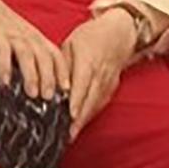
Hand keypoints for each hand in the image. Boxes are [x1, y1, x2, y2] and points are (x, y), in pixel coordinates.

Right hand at [0, 0, 68, 99]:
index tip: (66, 90)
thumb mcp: (15, 36)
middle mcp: (27, 34)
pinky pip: (3, 51)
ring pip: (27, 55)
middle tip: (50, 98)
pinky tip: (5, 83)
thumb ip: (25, 52)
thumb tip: (32, 78)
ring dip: (32, 75)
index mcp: (34, 36)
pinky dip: (5, 67)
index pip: (55, 54)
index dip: (62, 71)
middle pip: (44, 56)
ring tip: (33, 95)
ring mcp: (12, 33)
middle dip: (49, 78)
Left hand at [63, 9, 137, 135]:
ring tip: (71, 135)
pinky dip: (90, 115)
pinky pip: (100, 103)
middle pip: (90, 99)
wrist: (120, 32)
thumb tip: (48, 83)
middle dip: (79, 118)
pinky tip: (80, 124)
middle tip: (67, 135)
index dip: (76, 100)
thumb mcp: (71, 44)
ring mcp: (108, 82)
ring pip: (96, 104)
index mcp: (89, 60)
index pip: (82, 83)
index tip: (70, 115)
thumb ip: (61, 65)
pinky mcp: (112, 88)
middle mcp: (100, 73)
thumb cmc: (91, 36)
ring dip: (84, 120)